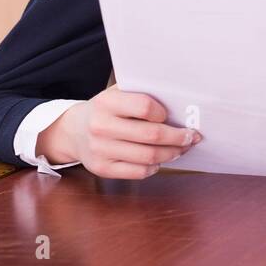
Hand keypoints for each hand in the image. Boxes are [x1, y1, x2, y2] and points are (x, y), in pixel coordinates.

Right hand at [37, 86, 199, 179]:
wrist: (74, 130)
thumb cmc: (107, 110)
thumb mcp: (118, 94)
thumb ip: (141, 94)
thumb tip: (180, 102)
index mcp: (107, 102)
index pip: (144, 107)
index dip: (163, 112)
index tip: (171, 115)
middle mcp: (100, 126)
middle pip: (151, 135)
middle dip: (178, 137)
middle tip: (191, 137)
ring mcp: (100, 150)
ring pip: (148, 157)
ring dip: (171, 153)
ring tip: (181, 149)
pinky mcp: (102, 169)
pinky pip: (138, 172)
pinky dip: (155, 167)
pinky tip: (160, 160)